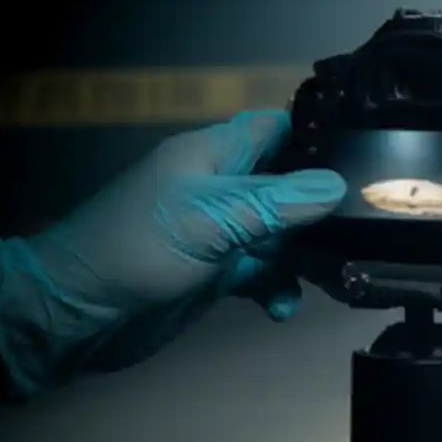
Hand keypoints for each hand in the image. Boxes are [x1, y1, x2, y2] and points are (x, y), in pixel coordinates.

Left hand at [0, 110, 346, 396]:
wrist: (77, 313)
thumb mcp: (211, 219)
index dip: (316, 137)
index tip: (363, 157)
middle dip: (323, 208)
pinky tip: (281, 307)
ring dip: (305, 258)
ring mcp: (223, 234)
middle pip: (291, 187)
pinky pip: (265, 275)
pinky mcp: (219, 273)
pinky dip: (279, 289)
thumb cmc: (135, 249)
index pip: (275, 129)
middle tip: (362, 231)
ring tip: (326, 278)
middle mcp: (223, 190)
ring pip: (284, 236)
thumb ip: (276, 204)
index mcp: (214, 157)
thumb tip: (338, 187)